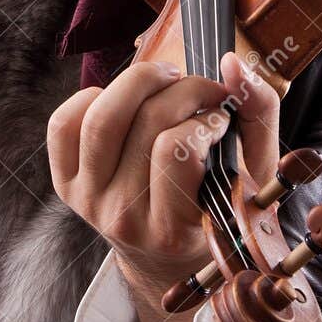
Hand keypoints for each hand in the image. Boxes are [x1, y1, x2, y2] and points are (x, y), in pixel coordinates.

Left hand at [47, 51, 281, 293]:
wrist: (166, 258)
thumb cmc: (217, 210)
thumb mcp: (254, 177)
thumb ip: (258, 116)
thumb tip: (233, 64)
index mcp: (171, 230)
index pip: (178, 150)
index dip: (206, 119)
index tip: (223, 117)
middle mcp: (122, 219)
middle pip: (145, 122)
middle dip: (185, 89)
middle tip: (204, 92)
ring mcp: (88, 201)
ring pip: (102, 117)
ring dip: (141, 81)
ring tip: (167, 81)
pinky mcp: (64, 183)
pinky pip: (63, 123)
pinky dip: (92, 97)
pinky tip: (124, 102)